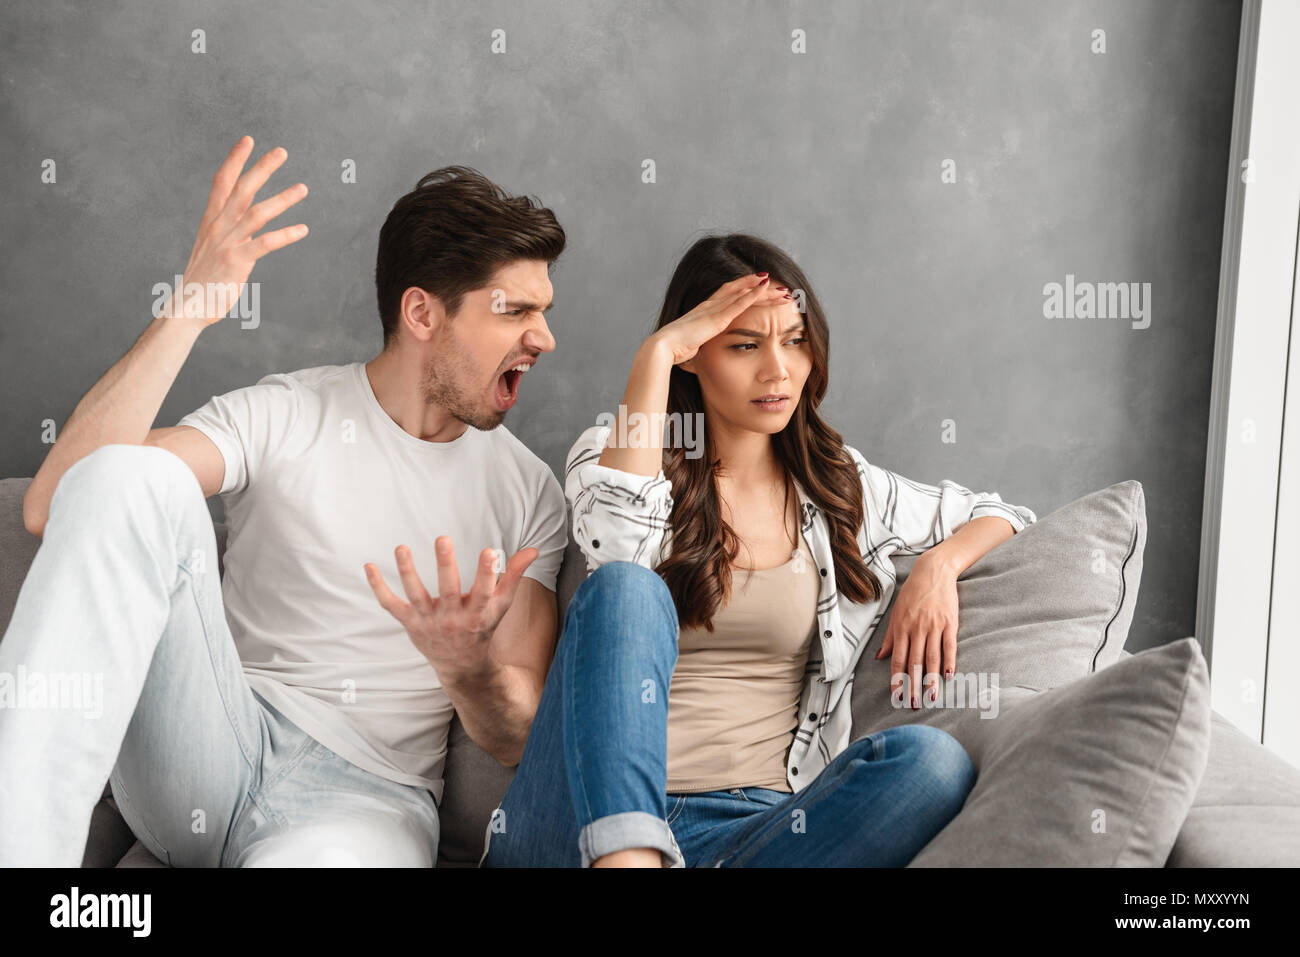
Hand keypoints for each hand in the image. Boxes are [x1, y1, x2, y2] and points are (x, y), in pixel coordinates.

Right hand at [166, 135, 308, 325]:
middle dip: (261, 168)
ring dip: (282, 199)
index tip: (248, 140)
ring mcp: (227, 243)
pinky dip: (285, 235)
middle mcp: (218, 226)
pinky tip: (303, 229)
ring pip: (256, 213)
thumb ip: (229, 229)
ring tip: (303, 188)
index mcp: (211, 220)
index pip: (222, 182)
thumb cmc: (204, 277)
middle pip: (241, 189)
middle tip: (282, 151)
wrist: (188, 305)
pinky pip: (264, 243)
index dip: (235, 160)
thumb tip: (245, 217)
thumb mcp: (213, 245)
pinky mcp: (236, 261)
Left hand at [363, 536, 538, 681]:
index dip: (488, 572)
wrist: (461, 665)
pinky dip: (378, 587)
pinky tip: (368, 566)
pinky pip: (390, 604)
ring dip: (407, 571)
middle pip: (448, 590)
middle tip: (443, 538)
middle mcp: (452, 618)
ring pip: (416, 595)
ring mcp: (429, 620)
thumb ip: (514, 574)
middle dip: (446, 565)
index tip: (490, 552)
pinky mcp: (410, 622)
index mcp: (478, 614)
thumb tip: (533, 549)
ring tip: (401, 547)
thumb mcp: (501, 604)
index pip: (485, 591)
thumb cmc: (483, 627)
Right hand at [647, 273, 791, 364]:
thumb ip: (700, 348)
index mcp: (705, 313)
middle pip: (741, 291)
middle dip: (762, 289)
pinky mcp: (716, 317)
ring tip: (784, 290)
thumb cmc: (674, 352)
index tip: (765, 293)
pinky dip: (753, 294)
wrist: (663, 349)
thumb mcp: (693, 348)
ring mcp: (713, 309)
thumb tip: (699, 357)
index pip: (731, 298)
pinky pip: (738, 302)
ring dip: (765, 291)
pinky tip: (766, 288)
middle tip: (783, 290)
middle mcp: (711, 306)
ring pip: (744, 294)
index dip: (749, 294)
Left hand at [875, 555, 959, 709]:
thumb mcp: (896, 613)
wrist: (933, 571)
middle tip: (913, 705)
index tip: (896, 696)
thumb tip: (880, 657)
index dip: (897, 679)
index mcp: (901, 628)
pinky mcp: (950, 623)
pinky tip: (948, 676)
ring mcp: (934, 626)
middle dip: (913, 686)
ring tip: (931, 697)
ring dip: (931, 680)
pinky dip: (949, 662)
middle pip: (914, 663)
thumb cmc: (912, 593)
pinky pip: (949, 646)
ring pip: (932, 658)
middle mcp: (916, 629)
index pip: (897, 659)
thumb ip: (889, 637)